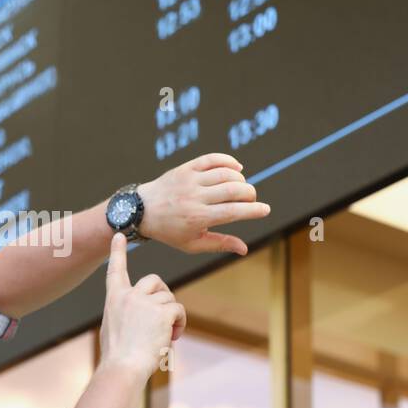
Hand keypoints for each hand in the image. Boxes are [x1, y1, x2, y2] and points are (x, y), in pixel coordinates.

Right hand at [99, 233, 186, 379]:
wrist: (123, 368)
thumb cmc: (118, 357)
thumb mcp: (113, 329)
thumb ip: (127, 315)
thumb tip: (148, 316)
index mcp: (113, 299)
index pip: (115, 269)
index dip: (118, 251)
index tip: (119, 235)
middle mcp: (129, 295)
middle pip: (154, 280)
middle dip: (164, 293)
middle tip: (166, 313)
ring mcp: (145, 302)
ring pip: (169, 298)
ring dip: (172, 315)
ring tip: (167, 335)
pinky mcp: (162, 312)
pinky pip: (178, 309)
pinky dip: (180, 323)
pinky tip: (173, 336)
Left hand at [136, 152, 270, 254]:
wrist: (141, 210)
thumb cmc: (169, 231)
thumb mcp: (192, 244)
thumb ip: (219, 243)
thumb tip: (245, 249)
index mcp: (197, 218)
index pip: (233, 211)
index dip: (253, 210)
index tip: (265, 210)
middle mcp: (195, 197)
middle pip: (233, 190)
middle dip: (250, 194)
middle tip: (251, 199)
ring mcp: (190, 180)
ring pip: (225, 173)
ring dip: (241, 179)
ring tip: (242, 188)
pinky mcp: (186, 168)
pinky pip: (212, 159)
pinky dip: (229, 161)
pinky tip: (238, 168)